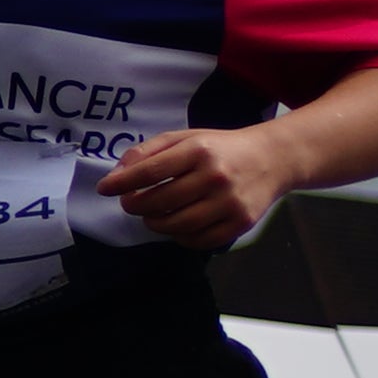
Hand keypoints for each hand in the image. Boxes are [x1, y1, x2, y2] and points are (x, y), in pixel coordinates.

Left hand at [101, 124, 291, 251]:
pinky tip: (177, 225)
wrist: (272, 159)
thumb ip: (148, 152)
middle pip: (159, 201)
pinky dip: (180, 237)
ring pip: (177, 224)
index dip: (121, 183)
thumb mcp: (185, 138)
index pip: (149, 171)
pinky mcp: (240, 223)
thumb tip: (116, 175)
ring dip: (154, 223)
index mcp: (199, 151)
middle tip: (130, 204)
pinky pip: (199, 240)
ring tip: (152, 215)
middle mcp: (215, 177)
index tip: (104, 188)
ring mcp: (230, 202)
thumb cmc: (220, 148)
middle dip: (135, 205)